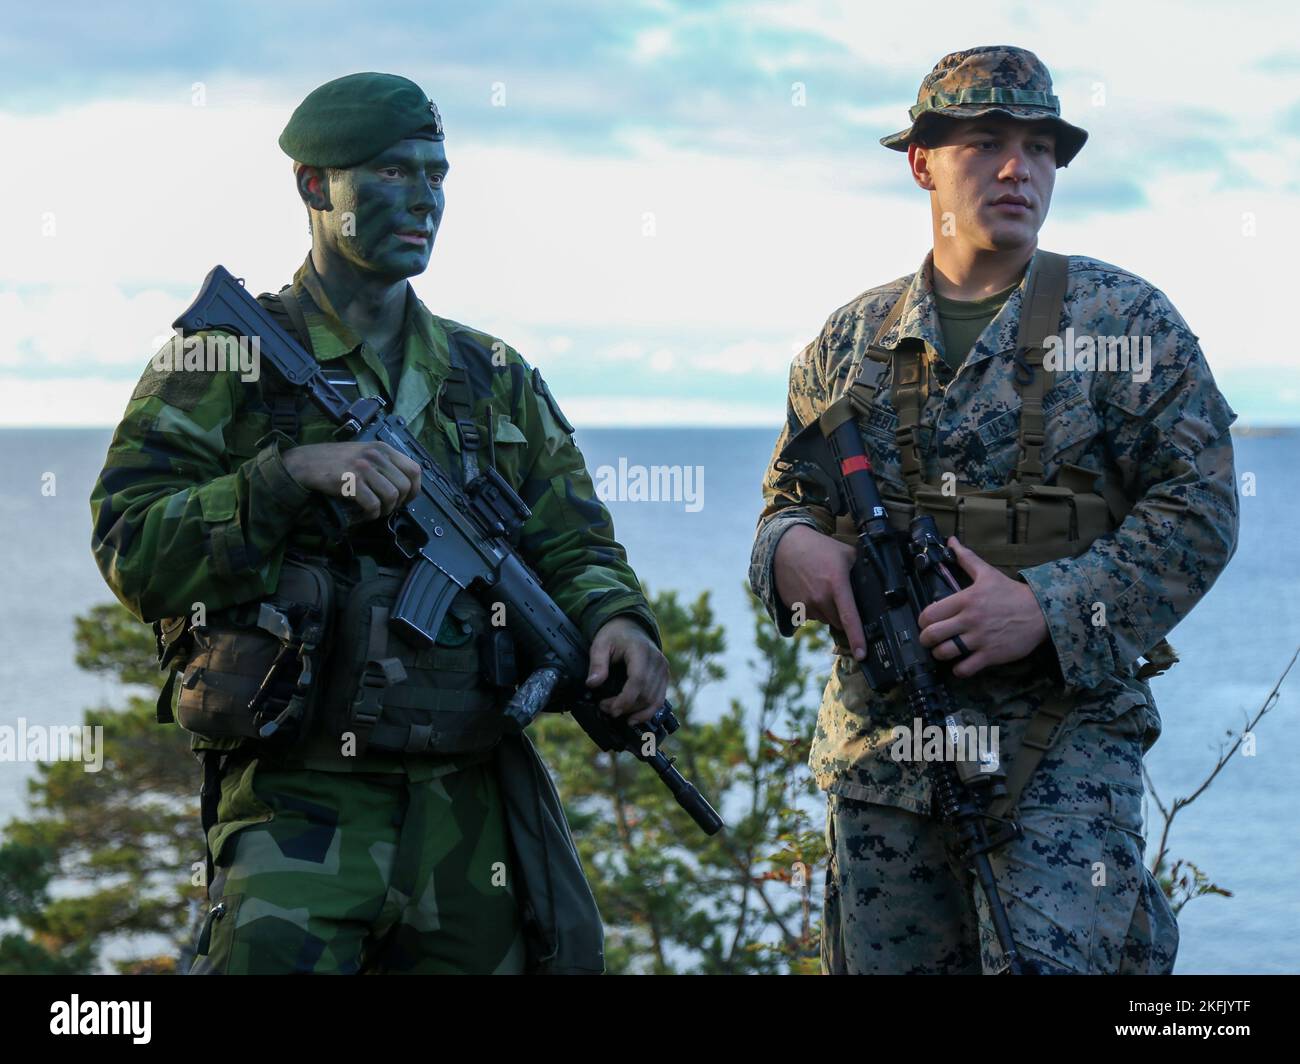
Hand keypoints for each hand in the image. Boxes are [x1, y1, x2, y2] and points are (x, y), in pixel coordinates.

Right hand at [282, 441, 422, 521]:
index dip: (414, 489)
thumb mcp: (364, 454)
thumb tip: (404, 486)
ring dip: (385, 510)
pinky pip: (373, 504)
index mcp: (382, 448)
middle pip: (405, 486)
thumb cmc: (335, 461)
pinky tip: (364, 514)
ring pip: (391, 496)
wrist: (305, 463)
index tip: (406, 499)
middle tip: (387, 508)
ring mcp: (363, 468)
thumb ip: (384, 464)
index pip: (414, 470)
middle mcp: (376, 456)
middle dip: (399, 503)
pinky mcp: (351, 481)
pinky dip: (371, 514)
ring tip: (375, 511)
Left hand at [586, 617, 670, 725]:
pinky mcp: (664, 676)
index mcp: (641, 651)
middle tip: (605, 708)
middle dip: (626, 707)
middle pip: (646, 693)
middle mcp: (657, 661)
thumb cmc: (615, 635)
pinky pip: (660, 699)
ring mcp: (663, 669)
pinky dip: (647, 712)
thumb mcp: (600, 644)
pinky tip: (634, 718)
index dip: (626, 699)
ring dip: (636, 712)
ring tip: (616, 712)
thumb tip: (593, 684)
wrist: (630, 626)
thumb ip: (597, 664)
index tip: (611, 709)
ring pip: (654, 700)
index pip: (638, 680)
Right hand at [773, 524, 865, 657]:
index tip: (862, 654)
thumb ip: (860, 570)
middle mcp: (820, 598)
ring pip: (825, 619)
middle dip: (843, 614)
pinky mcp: (794, 607)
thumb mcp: (846, 553)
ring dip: (828, 611)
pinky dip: (814, 608)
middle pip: (839, 622)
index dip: (857, 639)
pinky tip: (810, 589)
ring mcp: (805, 604)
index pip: (849, 618)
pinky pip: (810, 616)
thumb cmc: (818, 548)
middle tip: (839, 594)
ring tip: (822, 587)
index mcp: (836, 584)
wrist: (784, 546)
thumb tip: (875, 585)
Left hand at [917, 537, 1049, 678]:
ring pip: (945, 653)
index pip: (929, 613)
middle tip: (930, 639)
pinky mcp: (991, 655)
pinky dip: (958, 669)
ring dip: (940, 654)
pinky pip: (965, 669)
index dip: (923, 620)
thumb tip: (951, 541)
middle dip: (926, 639)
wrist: (1041, 611)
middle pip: (932, 635)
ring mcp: (980, 639)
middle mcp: (970, 620)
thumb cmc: (1012, 593)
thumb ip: (966, 558)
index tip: (926, 622)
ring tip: (944, 650)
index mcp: (966, 600)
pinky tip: (960, 663)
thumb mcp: (987, 573)